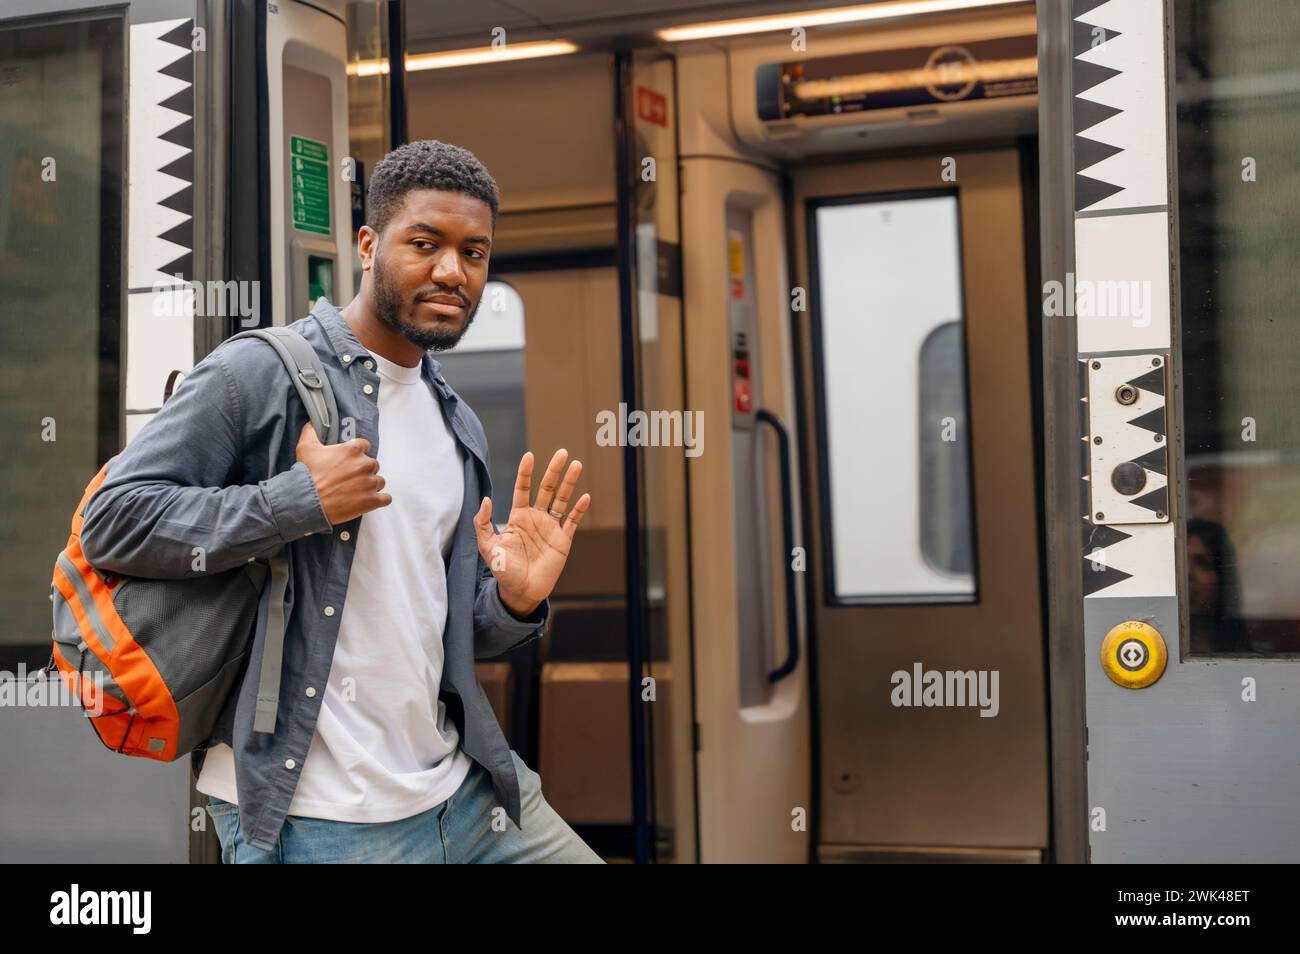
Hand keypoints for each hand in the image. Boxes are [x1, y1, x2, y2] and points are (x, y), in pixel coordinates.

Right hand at [295, 420, 391, 524]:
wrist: (307, 501)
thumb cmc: (307, 475)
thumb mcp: (305, 447)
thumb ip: (311, 431)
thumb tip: (312, 422)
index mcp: (353, 450)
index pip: (365, 446)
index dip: (357, 453)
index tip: (349, 461)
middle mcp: (365, 464)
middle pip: (373, 465)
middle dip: (363, 470)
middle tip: (350, 478)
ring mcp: (370, 483)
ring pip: (379, 481)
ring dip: (371, 485)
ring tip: (356, 491)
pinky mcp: (372, 500)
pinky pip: (386, 499)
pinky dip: (379, 500)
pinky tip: (369, 501)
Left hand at [473, 448, 590, 616]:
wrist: (521, 591)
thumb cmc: (503, 570)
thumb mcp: (487, 547)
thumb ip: (483, 524)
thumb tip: (486, 499)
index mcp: (518, 517)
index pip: (523, 489)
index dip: (526, 472)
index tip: (530, 456)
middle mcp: (536, 518)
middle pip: (547, 488)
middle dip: (554, 471)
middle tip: (562, 453)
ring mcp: (551, 527)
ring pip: (562, 500)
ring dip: (569, 483)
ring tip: (577, 465)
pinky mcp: (563, 540)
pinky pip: (573, 521)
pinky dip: (579, 509)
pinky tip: (585, 497)